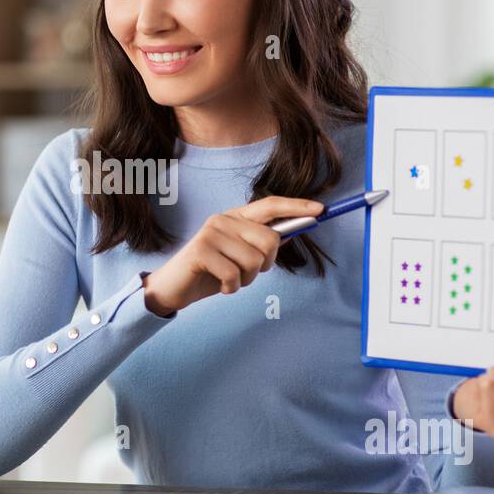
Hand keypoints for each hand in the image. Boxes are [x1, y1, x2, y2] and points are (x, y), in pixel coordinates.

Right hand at [141, 196, 324, 315]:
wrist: (173, 288)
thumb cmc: (210, 272)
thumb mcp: (239, 256)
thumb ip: (261, 242)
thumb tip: (294, 230)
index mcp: (235, 217)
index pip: (270, 205)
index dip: (296, 207)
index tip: (320, 211)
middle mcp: (223, 219)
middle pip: (269, 239)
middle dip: (264, 264)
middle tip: (246, 272)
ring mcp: (211, 233)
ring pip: (254, 261)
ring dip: (246, 280)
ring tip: (229, 279)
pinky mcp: (201, 251)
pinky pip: (234, 275)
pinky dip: (231, 288)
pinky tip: (219, 286)